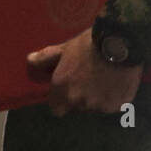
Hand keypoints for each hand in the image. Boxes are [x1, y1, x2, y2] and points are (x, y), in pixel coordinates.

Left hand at [26, 27, 142, 116]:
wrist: (121, 42)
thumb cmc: (89, 43)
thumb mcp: (65, 48)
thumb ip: (46, 58)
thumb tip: (29, 61)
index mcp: (63, 89)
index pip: (56, 109)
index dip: (62, 99)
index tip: (69, 88)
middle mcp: (79, 102)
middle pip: (78, 106)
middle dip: (82, 96)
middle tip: (90, 77)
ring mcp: (99, 106)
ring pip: (96, 106)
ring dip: (98, 96)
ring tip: (105, 77)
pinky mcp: (118, 106)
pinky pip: (113, 104)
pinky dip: (114, 96)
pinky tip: (117, 80)